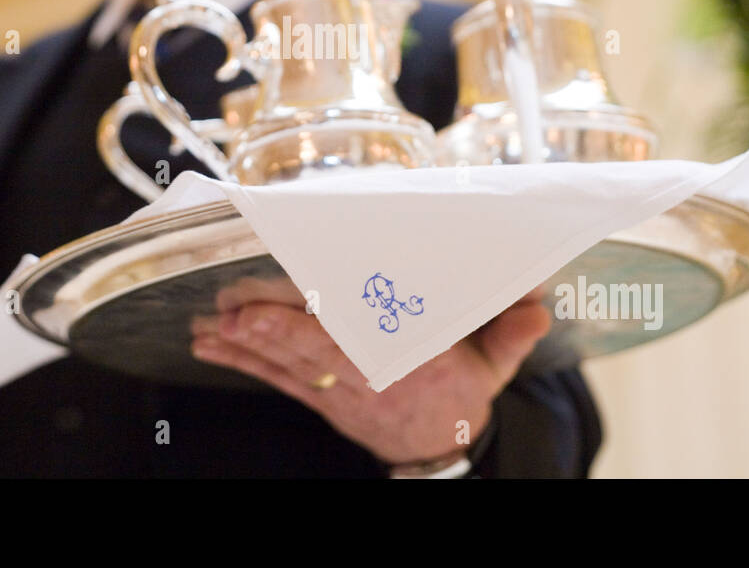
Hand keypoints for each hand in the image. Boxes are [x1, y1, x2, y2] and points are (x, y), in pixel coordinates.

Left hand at [189, 282, 551, 465]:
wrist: (440, 449)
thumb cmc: (461, 394)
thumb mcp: (497, 368)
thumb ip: (513, 334)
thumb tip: (537, 306)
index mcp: (408, 362)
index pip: (364, 339)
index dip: (329, 323)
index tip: (299, 301)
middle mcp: (368, 376)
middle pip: (317, 351)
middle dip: (276, 332)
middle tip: (239, 311)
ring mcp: (338, 390)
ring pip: (290, 365)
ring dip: (249, 345)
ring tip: (215, 325)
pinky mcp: (319, 398)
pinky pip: (276, 378)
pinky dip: (242, 361)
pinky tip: (211, 344)